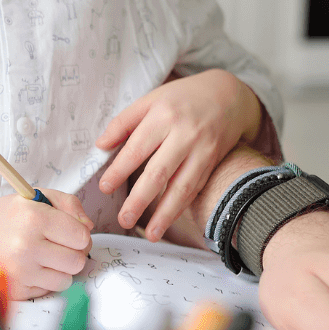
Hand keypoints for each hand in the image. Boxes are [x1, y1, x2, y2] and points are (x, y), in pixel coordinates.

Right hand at [0, 190, 93, 300]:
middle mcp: (26, 246)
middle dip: (72, 253)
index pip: (82, 235)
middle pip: (78, 260)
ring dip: (59, 270)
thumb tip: (88, 227)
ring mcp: (20, 272)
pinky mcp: (15, 292)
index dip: (78, 234)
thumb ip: (66, 204)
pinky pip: (48, 291)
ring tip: (42, 257)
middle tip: (56, 246)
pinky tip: (28, 268)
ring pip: (67, 279)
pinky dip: (43, 282)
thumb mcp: (29, 198)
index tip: (68, 232)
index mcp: (32, 217)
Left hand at [96, 69, 260, 240]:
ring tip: (150, 234)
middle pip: (159, 172)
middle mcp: (184, 134)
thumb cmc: (181, 98)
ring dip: (166, 214)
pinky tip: (168, 221)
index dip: (120, 170)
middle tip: (123, 219)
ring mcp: (202, 150)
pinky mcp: (212, 162)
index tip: (104, 187)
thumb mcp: (151, 99)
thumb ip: (124, 122)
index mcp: (163, 116)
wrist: (227, 95)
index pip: (137, 148)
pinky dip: (181, 207)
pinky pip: (195, 189)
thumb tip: (100, 145)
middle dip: (140, 200)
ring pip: (182, 187)